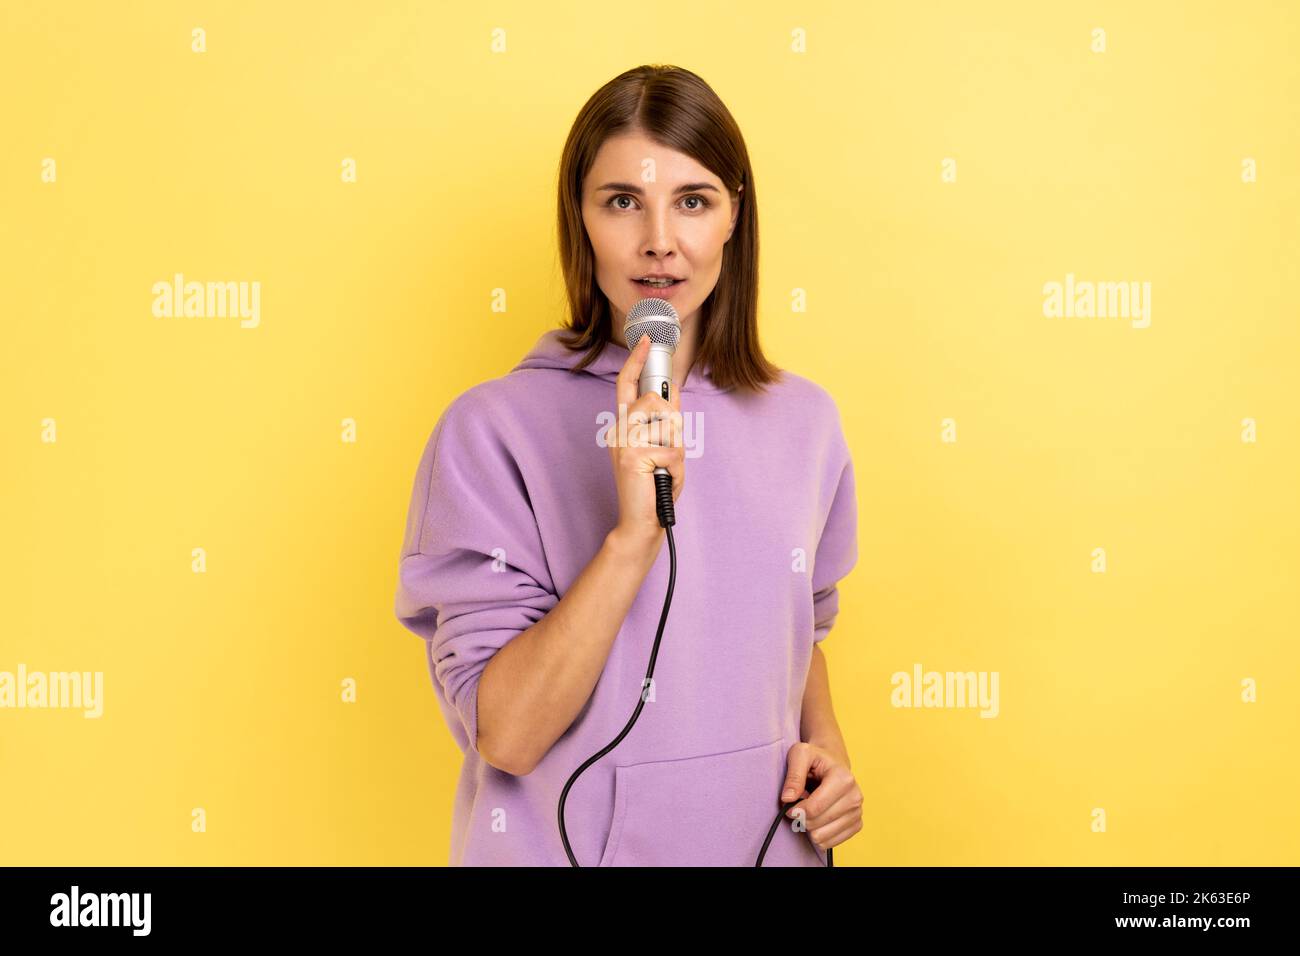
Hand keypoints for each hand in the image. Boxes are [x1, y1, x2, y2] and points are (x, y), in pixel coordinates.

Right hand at [606, 333, 684, 545]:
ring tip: (664, 471)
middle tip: (668, 452)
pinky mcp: (632, 457)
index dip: (636, 360)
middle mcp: (618, 431)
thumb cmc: (652, 488)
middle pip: (654, 401)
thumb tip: (672, 395)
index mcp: (623, 427)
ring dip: (676, 452)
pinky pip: (671, 451)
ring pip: (666, 426)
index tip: (646, 339)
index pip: (626, 385)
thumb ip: (663, 424)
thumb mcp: (662, 450)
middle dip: (671, 424)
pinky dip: (676, 470)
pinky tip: (664, 481)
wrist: (641, 522)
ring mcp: (623, 443)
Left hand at [780, 742, 862, 851]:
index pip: (814, 808)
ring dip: (810, 828)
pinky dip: (819, 835)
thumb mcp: (800, 755)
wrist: (833, 763)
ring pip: (823, 837)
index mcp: (843, 778)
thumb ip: (793, 775)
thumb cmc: (815, 759)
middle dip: (802, 818)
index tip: (788, 807)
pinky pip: (832, 843)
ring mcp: (858, 812)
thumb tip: (787, 799)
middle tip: (800, 805)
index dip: (796, 811)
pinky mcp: (857, 824)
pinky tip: (817, 821)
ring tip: (810, 811)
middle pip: (818, 824)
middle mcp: (855, 796)